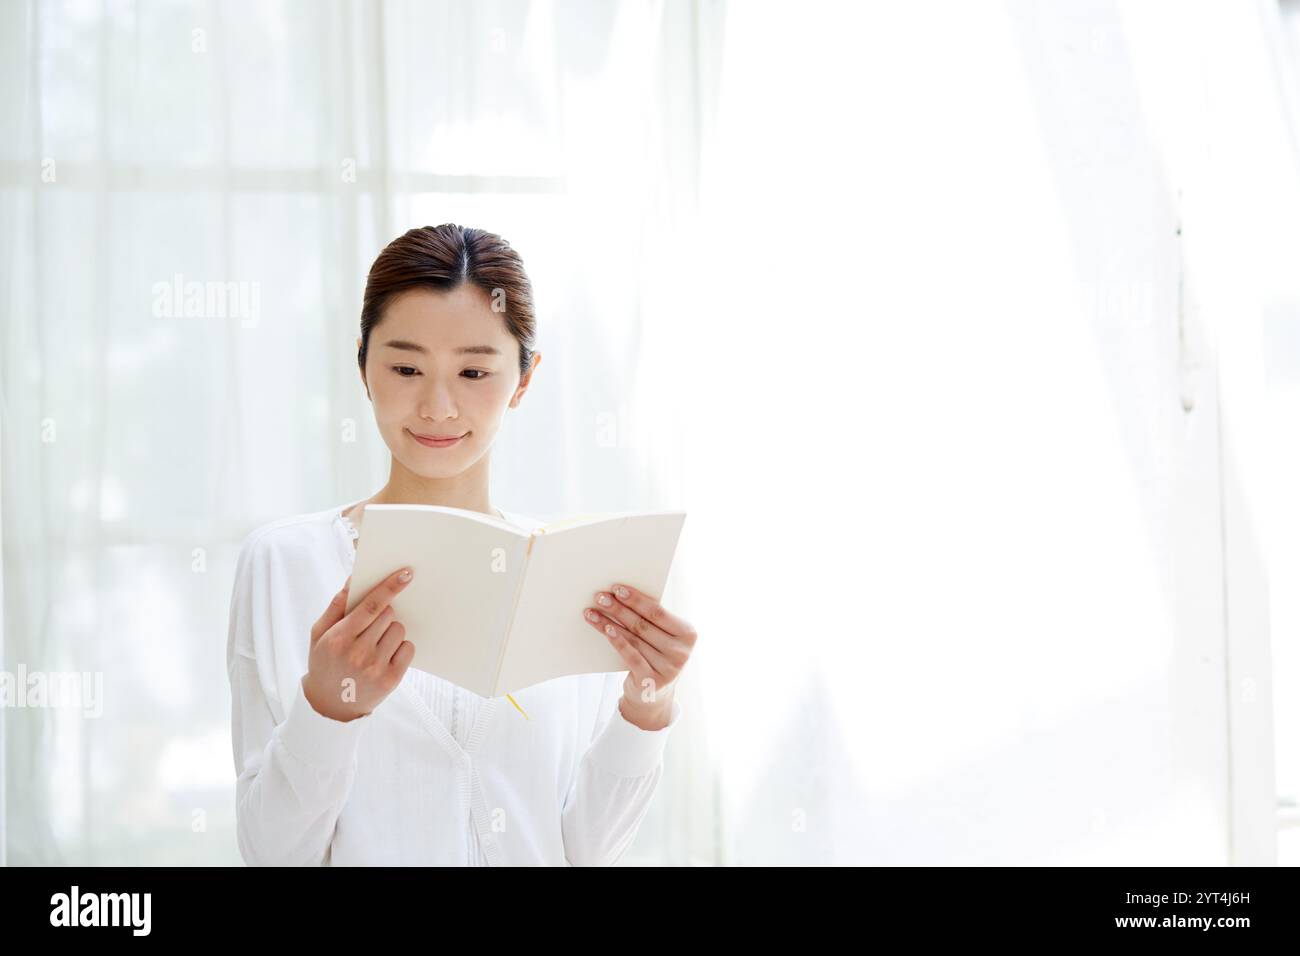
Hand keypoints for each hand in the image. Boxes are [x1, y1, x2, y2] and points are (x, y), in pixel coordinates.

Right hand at [302, 567, 415, 721]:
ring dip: (391, 631)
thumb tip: (353, 579)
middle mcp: (359, 653)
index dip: (390, 587)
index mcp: (339, 638)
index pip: (371, 605)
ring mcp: (376, 668)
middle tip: (370, 626)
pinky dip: (400, 647)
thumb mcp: (320, 633)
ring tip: (374, 645)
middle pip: (388, 614)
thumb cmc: (325, 661)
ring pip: (399, 629)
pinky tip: (384, 656)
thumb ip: (337, 605)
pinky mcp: (391, 679)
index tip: (406, 574)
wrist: (330, 704)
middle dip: (383, 613)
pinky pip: (408, 648)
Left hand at [583, 583, 696, 726]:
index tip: (617, 588)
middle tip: (601, 597)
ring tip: (593, 611)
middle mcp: (681, 652)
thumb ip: (653, 619)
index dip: (636, 599)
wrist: (654, 694)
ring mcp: (668, 669)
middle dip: (619, 608)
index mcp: (688, 634)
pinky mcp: (651, 681)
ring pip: (633, 639)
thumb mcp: (663, 637)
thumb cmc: (657, 655)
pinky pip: (630, 655)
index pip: (658, 612)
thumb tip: (622, 594)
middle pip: (643, 624)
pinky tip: (605, 629)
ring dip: (610, 623)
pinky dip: (616, 640)